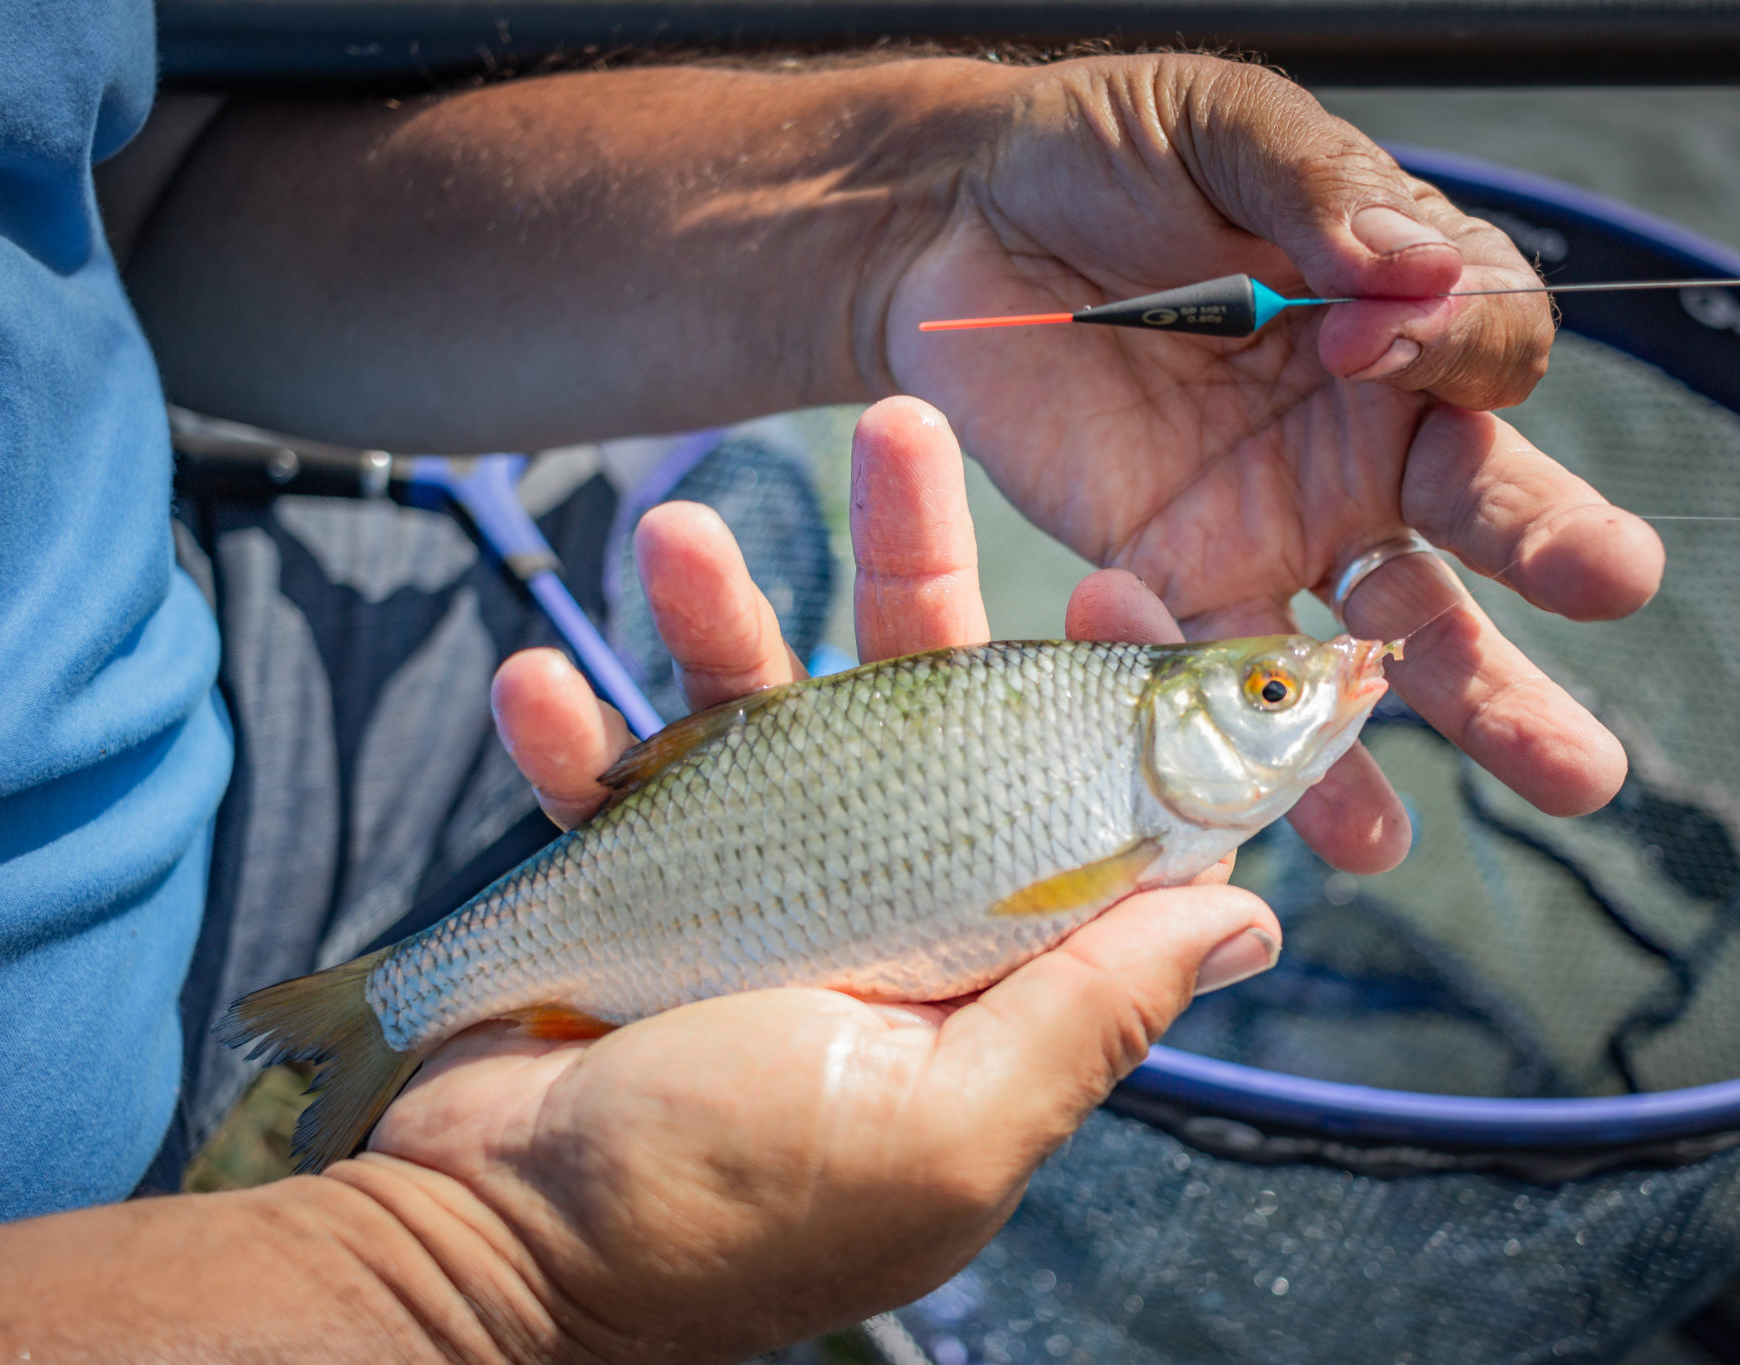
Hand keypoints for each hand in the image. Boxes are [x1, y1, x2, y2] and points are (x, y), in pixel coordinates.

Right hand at [346, 398, 1279, 1362]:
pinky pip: (619, 776)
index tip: (1113, 577)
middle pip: (932, 707)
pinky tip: (541, 681)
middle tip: (902, 435)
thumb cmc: (729, 1206)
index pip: (1092, 811)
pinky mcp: (645, 881)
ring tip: (670, 534)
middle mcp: (891, 907)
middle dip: (917, 565)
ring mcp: (764, 885)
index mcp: (987, 968)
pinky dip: (579, 730)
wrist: (489, 1250)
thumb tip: (1249, 918)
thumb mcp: (946, 1120)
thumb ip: (1093, 1011)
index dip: (1119, 690)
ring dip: (715, 613)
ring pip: (770, 705)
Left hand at [880, 54, 1665, 872]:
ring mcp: (1276, 526)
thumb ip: (1314, 190)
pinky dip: (1298, 766)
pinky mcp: (1175, 590)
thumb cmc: (1099, 157)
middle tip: (1617, 591)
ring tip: (1568, 776)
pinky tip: (1362, 839)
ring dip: (1479, 704)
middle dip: (1562, 556)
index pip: (1488, 359)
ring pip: (1398, 634)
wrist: (951, 231)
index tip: (1354, 336)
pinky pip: (1243, 690)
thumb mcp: (1217, 131)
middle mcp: (1360, 439)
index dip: (1447, 355)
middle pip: (1491, 517)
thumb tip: (1407, 270)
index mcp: (1394, 321)